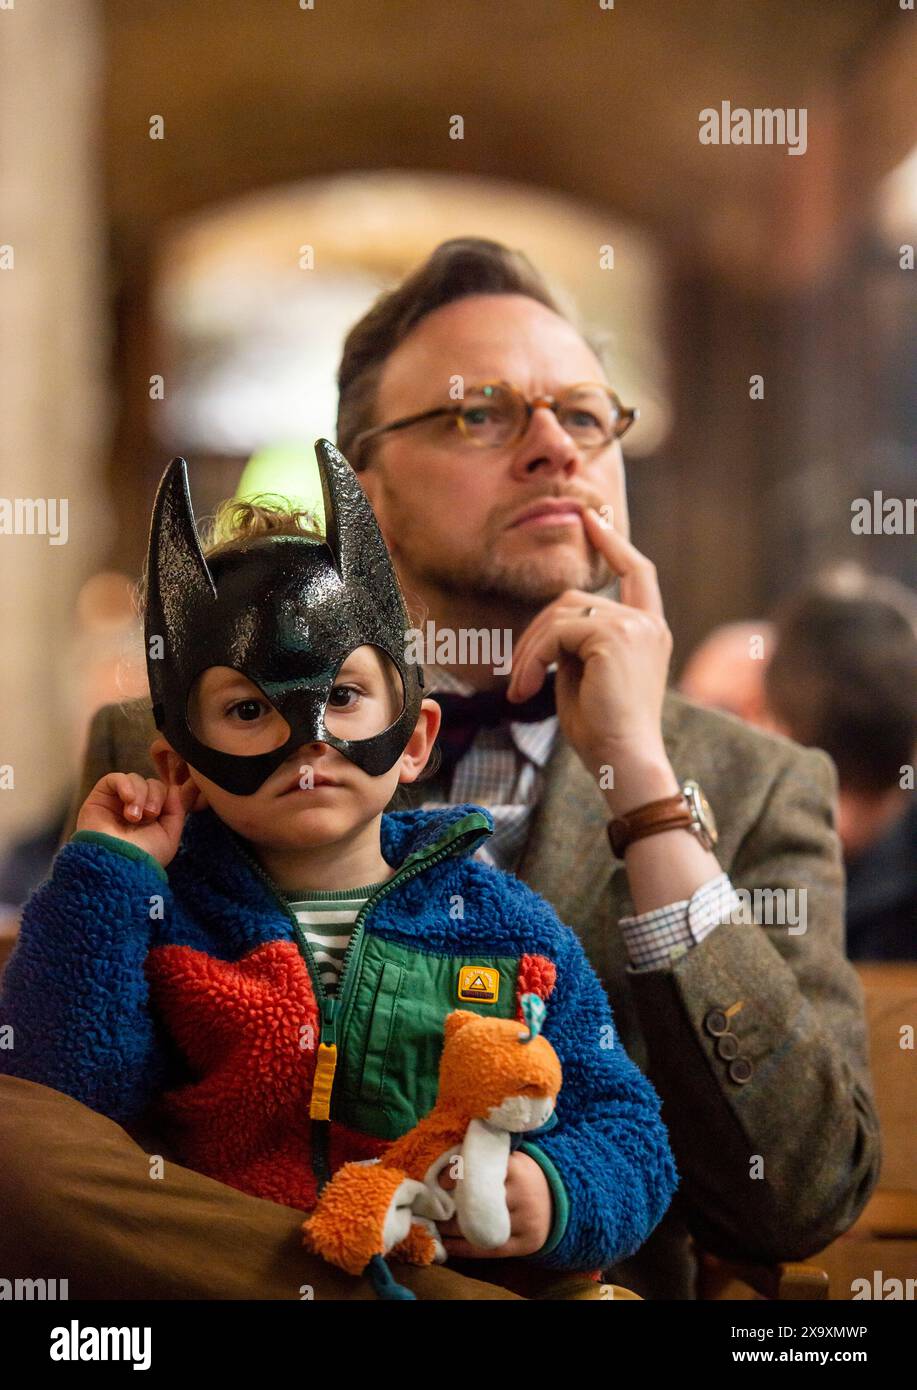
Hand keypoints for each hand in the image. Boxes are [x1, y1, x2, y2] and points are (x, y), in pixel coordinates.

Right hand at [76, 772, 199, 868]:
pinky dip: (125, 785)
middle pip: (152, 783)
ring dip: (140, 795)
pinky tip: (127, 800)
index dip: (168, 795)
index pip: (164, 792)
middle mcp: (134, 808)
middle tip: (150, 815)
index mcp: (151, 818)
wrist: (118, 865)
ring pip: (135, 780)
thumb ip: (176, 810)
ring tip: (134, 817)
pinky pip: (115, 778)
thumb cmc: (143, 856)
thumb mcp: (169, 835)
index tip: (163, 812)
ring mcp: (116, 803)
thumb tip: (176, 787)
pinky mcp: (99, 798)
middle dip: (155, 796)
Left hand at [435, 1150, 551, 1258]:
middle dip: (448, 1206)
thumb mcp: (511, 1159)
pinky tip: (446, 1246)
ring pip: (481, 1227)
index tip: (435, 1182)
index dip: (455, 1177)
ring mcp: (526, 1221)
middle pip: (477, 1202)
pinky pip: (489, 1249)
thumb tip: (445, 1163)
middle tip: (427, 1207)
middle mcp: (524, 1194)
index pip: (480, 1170)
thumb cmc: (523, 1176)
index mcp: (518, 1168)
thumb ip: (485, 1157)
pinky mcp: (526, 1244)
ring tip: (432, 1225)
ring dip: (450, 1229)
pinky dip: (464, 1249)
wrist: (558, 1199)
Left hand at [507, 506, 676, 812]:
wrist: (624, 761)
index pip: (636, 572)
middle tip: (517, 677)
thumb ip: (577, 643)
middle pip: (575, 599)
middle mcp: (648, 624)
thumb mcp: (587, 677)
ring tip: (520, 689)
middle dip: (537, 633)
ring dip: (530, 650)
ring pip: (561, 613)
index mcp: (650, 631)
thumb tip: (550, 627)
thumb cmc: (603, 732)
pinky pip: (557, 632)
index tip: (590, 517)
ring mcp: (634, 627)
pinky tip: (527, 690)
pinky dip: (533, 658)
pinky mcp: (614, 637)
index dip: (612, 542)